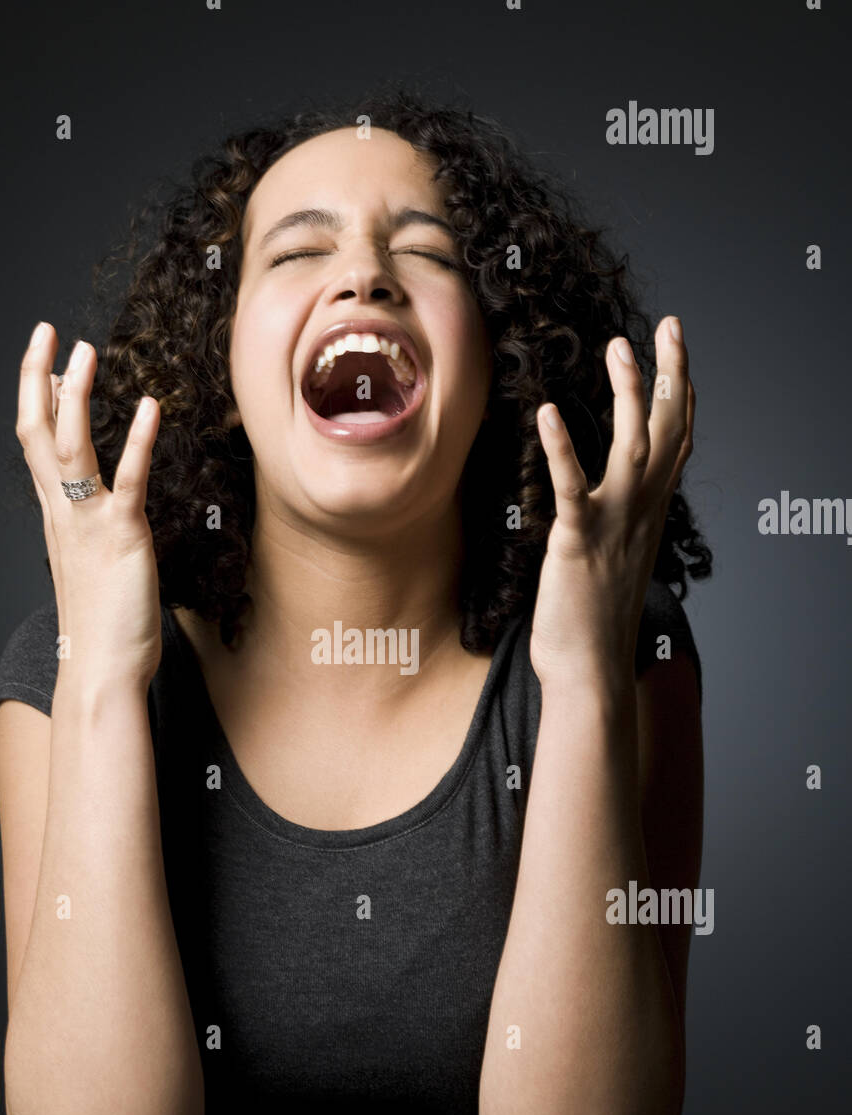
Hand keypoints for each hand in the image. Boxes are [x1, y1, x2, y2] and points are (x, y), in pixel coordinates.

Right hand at [15, 322, 162, 689]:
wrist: (100, 671)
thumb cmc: (104, 627)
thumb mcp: (94, 566)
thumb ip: (96, 532)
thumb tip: (109, 509)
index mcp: (56, 517)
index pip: (35, 444)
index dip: (35, 398)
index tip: (43, 361)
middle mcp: (63, 513)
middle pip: (36, 432)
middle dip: (37, 377)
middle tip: (47, 330)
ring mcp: (88, 523)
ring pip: (69, 446)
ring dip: (75, 394)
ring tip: (86, 349)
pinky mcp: (122, 537)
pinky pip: (128, 480)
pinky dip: (138, 441)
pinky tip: (150, 407)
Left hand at [528, 316, 694, 692]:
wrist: (590, 673)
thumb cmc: (593, 625)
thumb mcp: (612, 562)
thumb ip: (614, 526)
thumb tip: (597, 507)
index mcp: (649, 515)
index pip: (677, 444)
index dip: (681, 396)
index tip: (677, 354)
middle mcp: (640, 512)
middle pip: (667, 431)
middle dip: (670, 374)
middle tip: (665, 326)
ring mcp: (613, 524)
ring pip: (632, 445)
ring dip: (628, 393)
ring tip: (617, 347)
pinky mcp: (578, 540)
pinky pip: (570, 486)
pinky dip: (562, 449)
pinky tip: (549, 414)